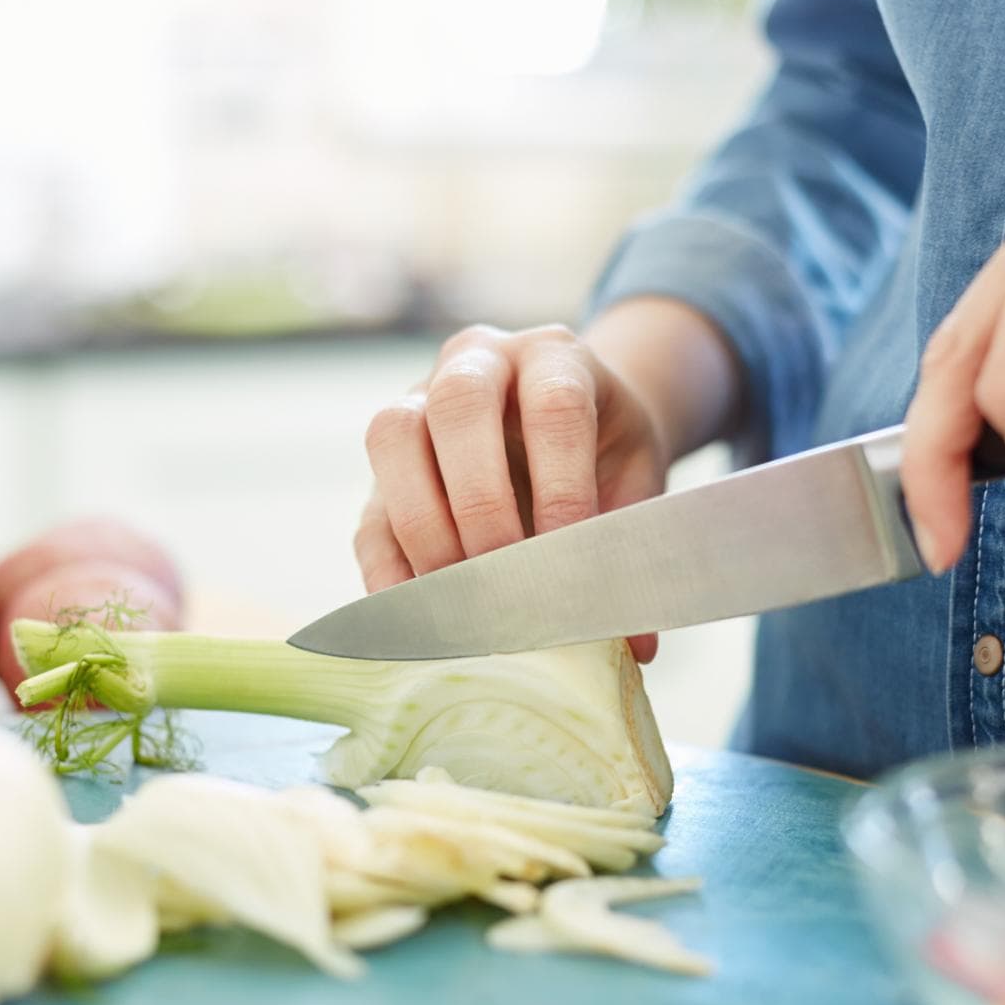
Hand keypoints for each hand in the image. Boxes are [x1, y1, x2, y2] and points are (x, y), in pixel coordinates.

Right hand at [357, 323, 672, 660]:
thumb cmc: (604, 451)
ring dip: (423, 524)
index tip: (570, 562)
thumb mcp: (635, 480)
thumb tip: (632, 649)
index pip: (555, 406)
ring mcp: (418, 401)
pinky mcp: (387, 465)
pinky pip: (369, 508)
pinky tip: (415, 616)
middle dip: (480, 502)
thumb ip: (629, 548)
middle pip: (458, 403)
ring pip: (392, 435)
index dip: (562, 487)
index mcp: (555, 355)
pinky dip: (387, 567)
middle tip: (506, 579)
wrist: (566, 419)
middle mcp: (478, 362)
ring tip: (460, 596)